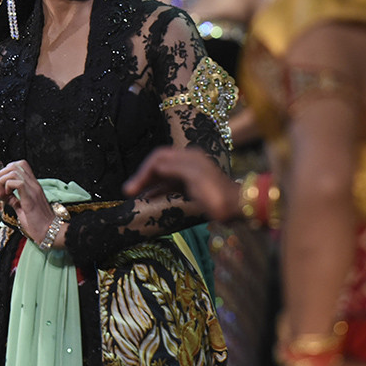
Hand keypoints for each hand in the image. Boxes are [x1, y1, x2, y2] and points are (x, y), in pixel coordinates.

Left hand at [0, 160, 55, 245]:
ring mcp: (33, 189)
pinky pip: (16, 182)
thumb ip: (12, 199)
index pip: (19, 165)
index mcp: (32, 185)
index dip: (6, 172)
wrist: (49, 232)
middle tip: (1, 190)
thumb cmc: (37, 223)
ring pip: (13, 171)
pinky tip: (8, 197)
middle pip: (14, 164)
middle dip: (1, 175)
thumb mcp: (21, 209)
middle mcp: (33, 184)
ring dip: (3, 182)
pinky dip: (7, 188)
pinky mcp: (30, 196)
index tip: (3, 187)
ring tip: (4, 195)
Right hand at [123, 146, 240, 221]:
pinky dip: (158, 190)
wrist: (237, 208)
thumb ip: (174, 168)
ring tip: (134, 195)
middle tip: (128, 191)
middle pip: (159, 164)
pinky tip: (149, 197)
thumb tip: (155, 165)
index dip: (144, 170)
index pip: (158, 157)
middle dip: (143, 176)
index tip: (133, 186)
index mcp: (188, 156)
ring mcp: (190, 174)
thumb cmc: (217, 195)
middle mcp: (188, 162)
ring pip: (163, 175)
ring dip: (149, 183)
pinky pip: (170, 184)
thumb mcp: (194, 179)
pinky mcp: (192, 187)